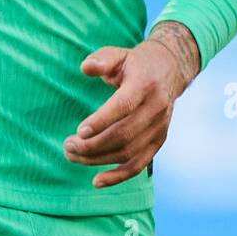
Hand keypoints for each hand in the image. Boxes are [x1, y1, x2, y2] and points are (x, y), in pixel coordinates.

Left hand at [65, 21, 200, 188]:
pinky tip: (96, 181)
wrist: (169, 71)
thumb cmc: (135, 63)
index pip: (124, 106)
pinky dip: (118, 176)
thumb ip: (101, 59)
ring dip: (98, 158)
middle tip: (67, 145)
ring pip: (128, 151)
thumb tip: (86, 67)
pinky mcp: (158, 141)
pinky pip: (139, 164)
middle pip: (124, 133)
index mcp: (145, 84)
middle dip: (92, 144)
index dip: (102, 120)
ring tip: (72, 155)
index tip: (80, 131)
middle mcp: (156, 108)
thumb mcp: (118, 54)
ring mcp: (159, 127)